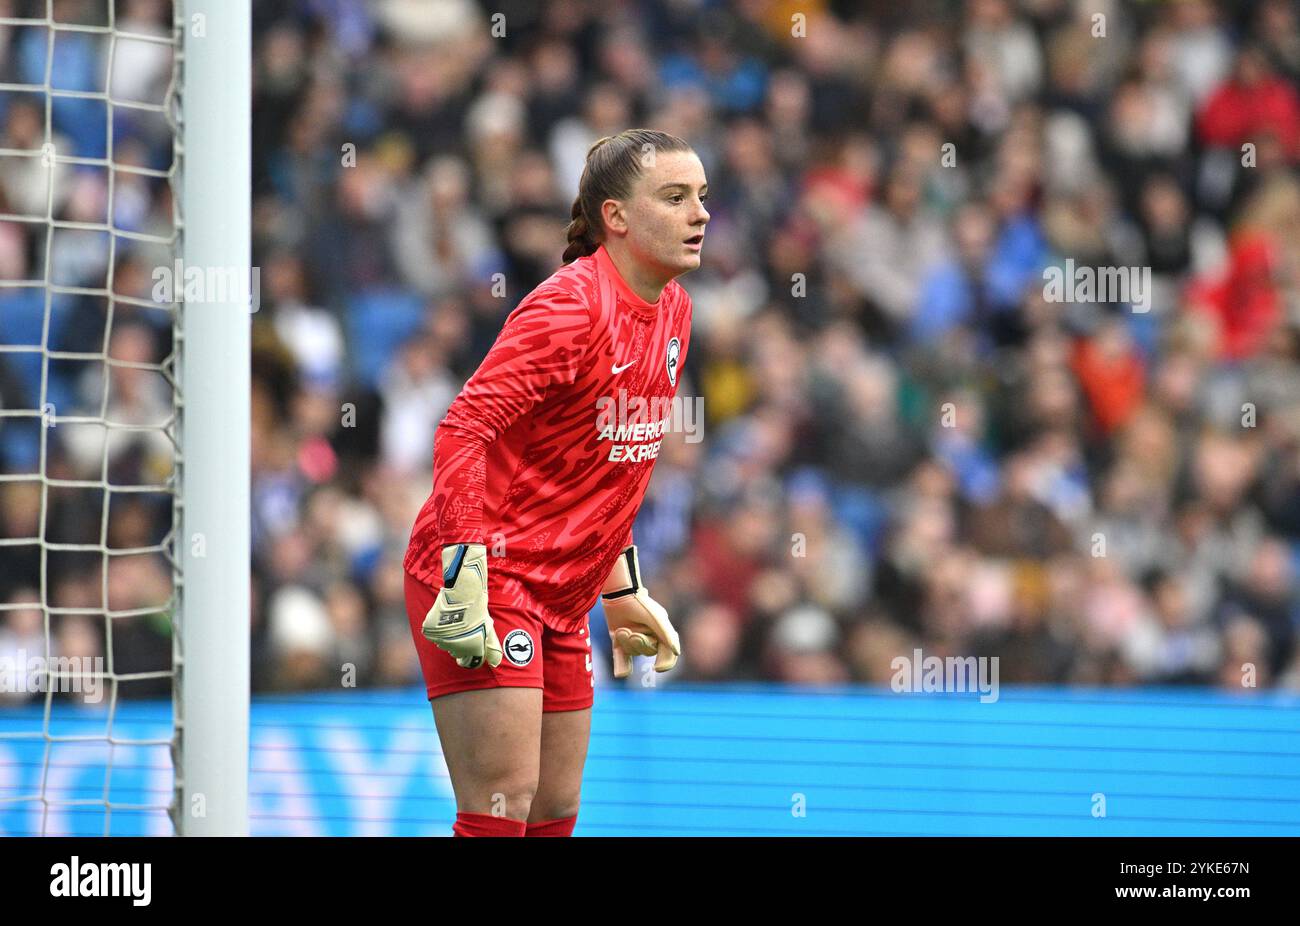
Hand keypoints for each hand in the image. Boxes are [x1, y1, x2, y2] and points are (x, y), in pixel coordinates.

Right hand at [422, 543, 501, 668]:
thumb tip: (495, 664)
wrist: (464, 592)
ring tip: (454, 618)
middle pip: (454, 651)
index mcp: (470, 650)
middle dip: (459, 642)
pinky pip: (432, 633)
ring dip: (447, 634)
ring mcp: (441, 640)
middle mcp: (455, 649)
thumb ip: (491, 647)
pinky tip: (443, 615)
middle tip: (463, 626)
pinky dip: (436, 626)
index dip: (469, 653)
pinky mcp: (429, 631)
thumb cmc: (478, 608)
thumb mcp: (487, 628)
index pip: (468, 661)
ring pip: (443, 642)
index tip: (469, 643)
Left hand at [600, 545, 679, 679]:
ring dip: (626, 643)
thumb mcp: (657, 618)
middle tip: (631, 633)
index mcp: (661, 633)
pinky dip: (621, 666)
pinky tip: (620, 674)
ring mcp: (633, 639)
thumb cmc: (641, 603)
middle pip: (647, 652)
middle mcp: (649, 637)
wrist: (619, 593)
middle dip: (639, 644)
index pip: (667, 654)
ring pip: (632, 652)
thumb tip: (677, 653)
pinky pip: (621, 657)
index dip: (665, 663)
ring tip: (621, 629)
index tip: (657, 668)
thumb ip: (667, 634)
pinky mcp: (618, 640)